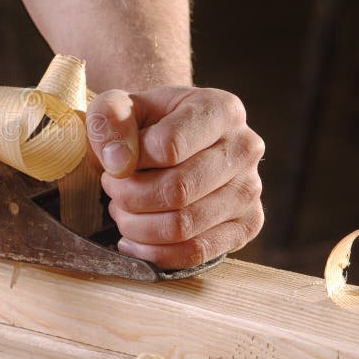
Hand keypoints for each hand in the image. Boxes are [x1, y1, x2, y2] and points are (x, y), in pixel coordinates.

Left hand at [86, 86, 264, 268]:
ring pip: (183, 226)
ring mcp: (250, 190)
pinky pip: (196, 252)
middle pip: (177, 191)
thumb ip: (109, 121)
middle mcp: (245, 148)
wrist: (169, 140)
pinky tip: (132, 241)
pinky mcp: (246, 226)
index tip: (114, 162)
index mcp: (220, 109)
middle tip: (113, 189)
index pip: (167, 146)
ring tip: (122, 210)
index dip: (129, 160)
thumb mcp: (117, 105)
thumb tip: (118, 163)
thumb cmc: (143, 122)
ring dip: (137, 225)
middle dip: (129, 196)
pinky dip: (154, 254)